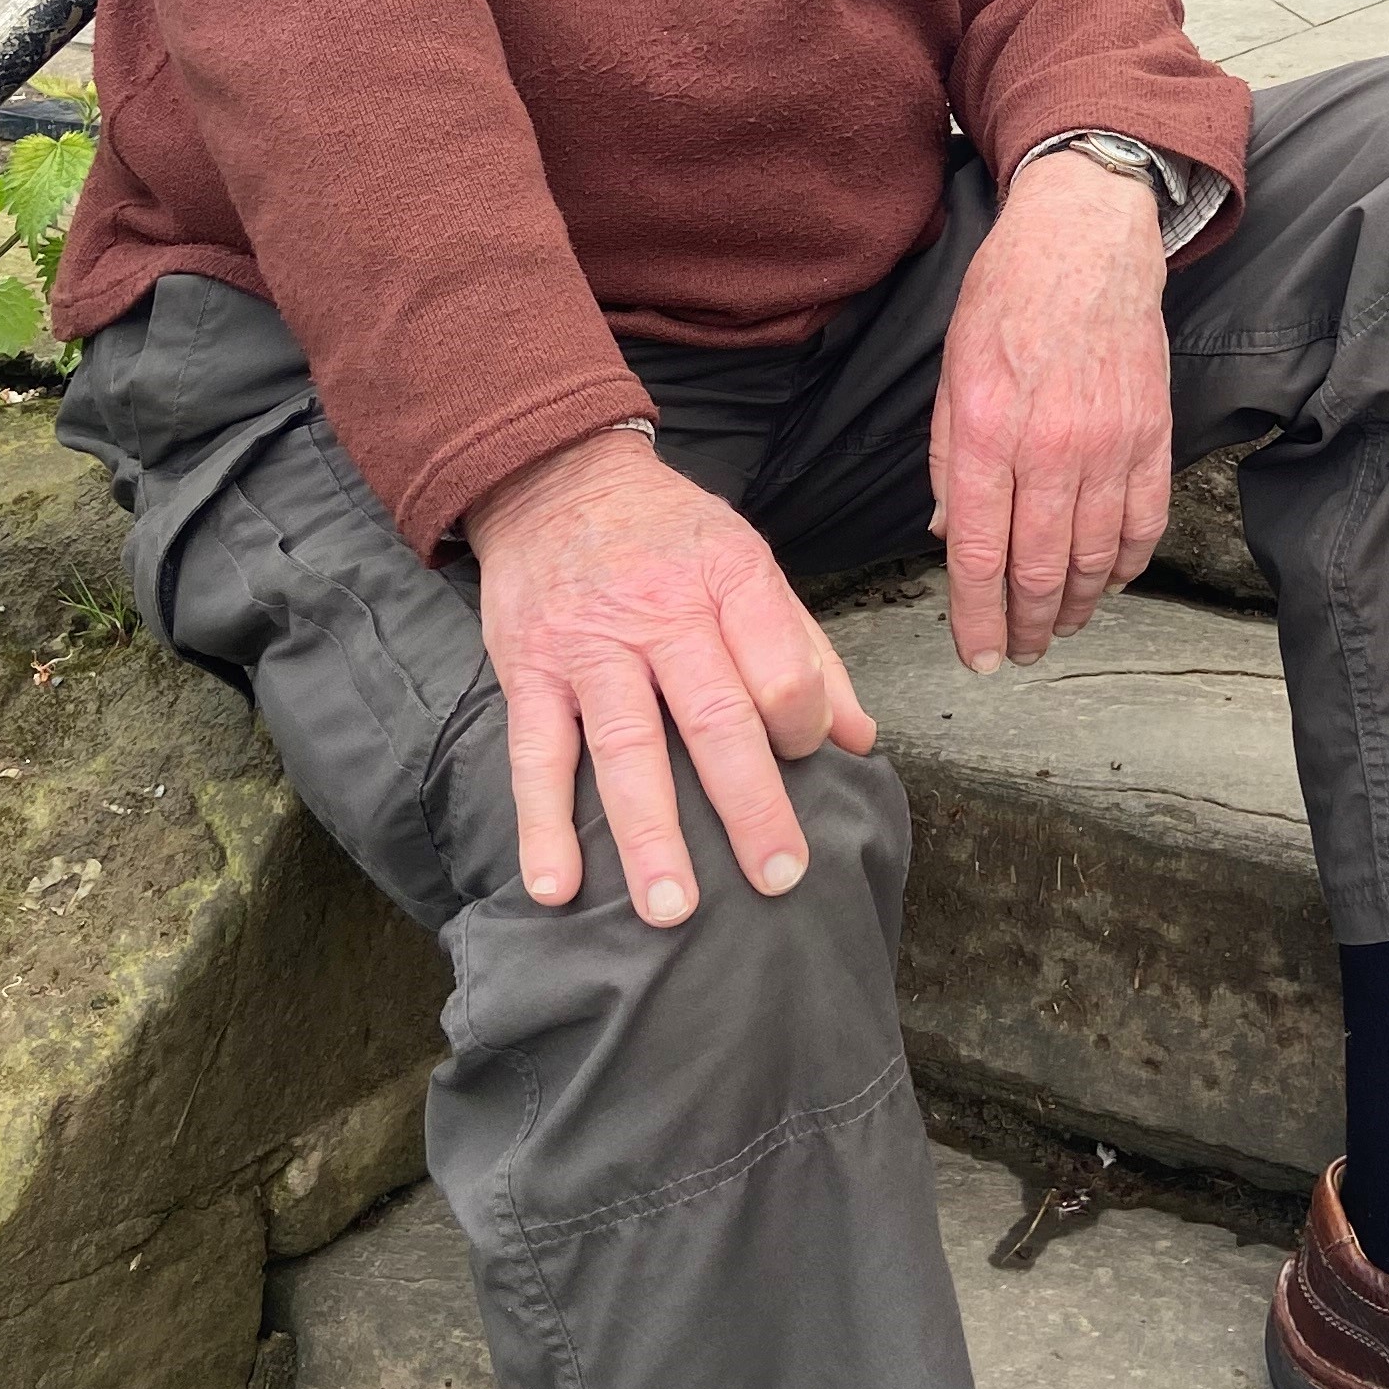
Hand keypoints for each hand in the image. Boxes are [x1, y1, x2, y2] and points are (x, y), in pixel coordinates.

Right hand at [462, 431, 875, 923]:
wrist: (556, 479)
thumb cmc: (669, 536)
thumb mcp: (747, 563)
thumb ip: (806, 651)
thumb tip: (861, 740)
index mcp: (730, 579)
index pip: (783, 664)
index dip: (804, 724)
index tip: (808, 760)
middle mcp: (661, 611)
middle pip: (714, 716)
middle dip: (750, 804)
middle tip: (778, 878)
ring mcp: (590, 644)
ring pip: (625, 745)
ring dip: (650, 833)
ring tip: (672, 909)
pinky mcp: (528, 670)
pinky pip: (535, 754)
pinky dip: (543, 824)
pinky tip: (554, 885)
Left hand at [929, 147, 1171, 672]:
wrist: (1085, 239)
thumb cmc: (1008, 298)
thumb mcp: (951, 373)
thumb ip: (950, 461)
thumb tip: (952, 535)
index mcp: (987, 433)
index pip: (979, 557)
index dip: (977, 621)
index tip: (978, 656)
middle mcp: (1050, 447)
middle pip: (1038, 571)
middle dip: (1025, 627)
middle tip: (1017, 652)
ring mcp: (1109, 444)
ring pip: (1094, 558)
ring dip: (1074, 605)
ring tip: (1057, 625)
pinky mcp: (1152, 435)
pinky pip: (1144, 523)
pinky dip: (1126, 564)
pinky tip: (1108, 580)